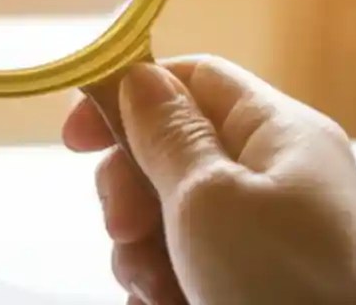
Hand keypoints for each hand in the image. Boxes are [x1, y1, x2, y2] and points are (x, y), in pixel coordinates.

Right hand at [63, 56, 355, 304]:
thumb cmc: (279, 284)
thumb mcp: (209, 197)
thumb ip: (166, 132)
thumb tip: (138, 75)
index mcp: (280, 132)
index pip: (194, 77)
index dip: (129, 94)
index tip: (75, 140)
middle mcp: (276, 175)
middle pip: (172, 149)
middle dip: (129, 190)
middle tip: (120, 231)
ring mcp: (267, 233)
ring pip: (170, 214)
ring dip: (141, 249)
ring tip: (152, 286)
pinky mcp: (253, 281)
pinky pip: (187, 262)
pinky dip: (164, 281)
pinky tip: (164, 304)